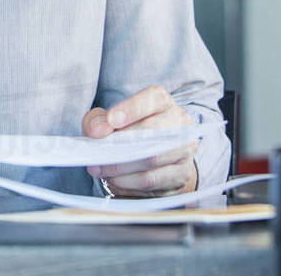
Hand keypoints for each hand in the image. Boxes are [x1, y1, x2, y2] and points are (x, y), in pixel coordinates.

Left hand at [81, 85, 198, 196]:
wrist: (150, 154)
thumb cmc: (126, 130)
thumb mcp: (108, 118)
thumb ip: (97, 119)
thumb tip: (96, 130)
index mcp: (162, 102)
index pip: (153, 98)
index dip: (132, 108)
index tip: (110, 120)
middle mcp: (179, 123)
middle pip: (153, 131)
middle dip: (120, 143)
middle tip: (96, 153)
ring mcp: (184, 151)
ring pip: (152, 159)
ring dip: (120, 167)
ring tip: (99, 169)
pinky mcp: (181, 175)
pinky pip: (152, 181)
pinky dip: (129, 182)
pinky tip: (113, 179)